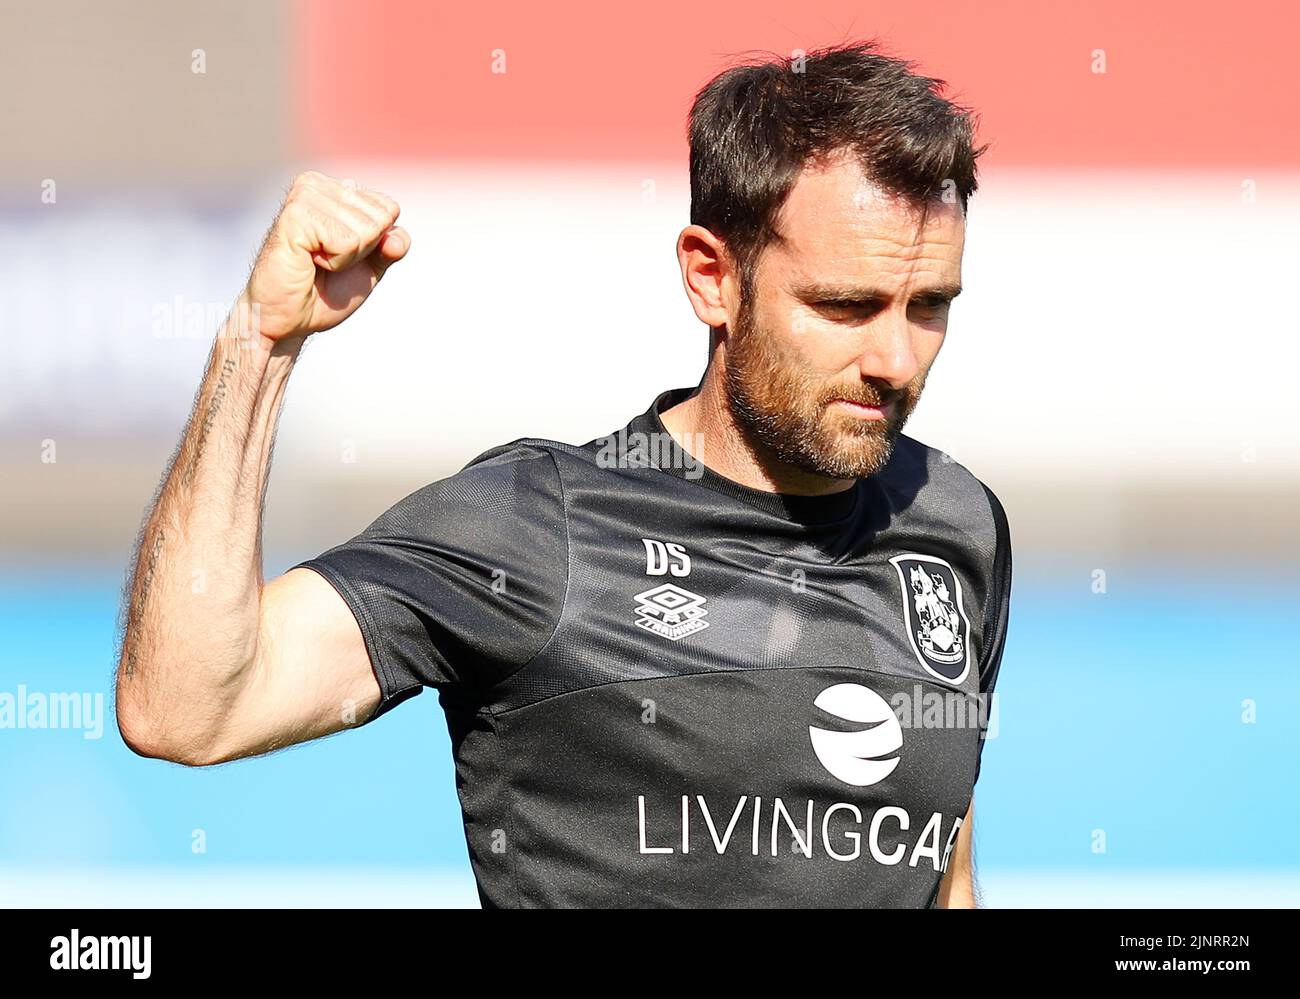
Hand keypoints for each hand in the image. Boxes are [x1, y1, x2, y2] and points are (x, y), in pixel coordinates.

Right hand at [243, 171, 409, 341]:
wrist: (289, 319)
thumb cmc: (324, 291)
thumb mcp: (370, 268)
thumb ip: (391, 248)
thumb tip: (396, 239)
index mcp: (336, 190)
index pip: (389, 209)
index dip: (375, 245)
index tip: (343, 256)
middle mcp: (319, 185)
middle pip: (381, 218)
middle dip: (362, 252)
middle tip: (327, 263)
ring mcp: (305, 196)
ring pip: (366, 229)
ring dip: (346, 259)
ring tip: (315, 262)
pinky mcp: (296, 214)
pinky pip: (347, 241)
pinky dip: (335, 262)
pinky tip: (309, 261)